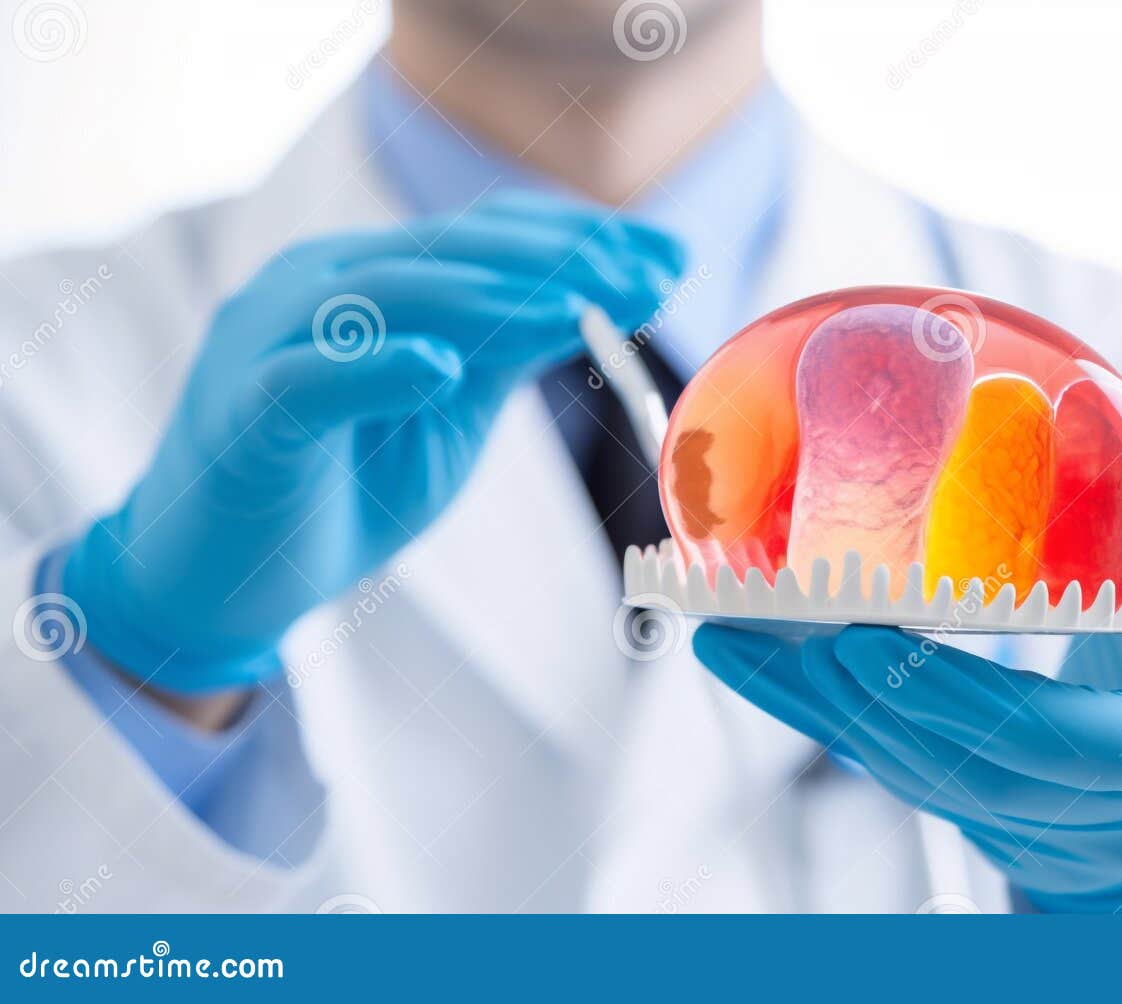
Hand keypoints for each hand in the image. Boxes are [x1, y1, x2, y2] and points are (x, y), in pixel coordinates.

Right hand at [65, 191, 683, 691]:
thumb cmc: (341, 486)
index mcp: (368, 278)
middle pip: (449, 252)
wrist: (223, 577)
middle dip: (562, 261)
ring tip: (583, 307)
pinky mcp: (245, 410)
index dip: (580, 240)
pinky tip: (445, 368)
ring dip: (494, 300)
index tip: (671, 260)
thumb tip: (593, 304)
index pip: (485, 237)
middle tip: (651, 279)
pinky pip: (311, 378)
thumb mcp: (447, 412)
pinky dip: (377, 367)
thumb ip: (504, 353)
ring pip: (388, 295)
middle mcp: (316, 284)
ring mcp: (271, 338)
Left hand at [693, 489, 1121, 911]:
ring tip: (740, 626)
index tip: (884, 640)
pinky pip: (888, 765)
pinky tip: (738, 652)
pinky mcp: (976, 813)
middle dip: (880, 703)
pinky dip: (809, 709)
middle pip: (975, 772)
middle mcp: (1107, 813)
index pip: (1082, 752)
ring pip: (916, 776)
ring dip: (823, 705)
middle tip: (802, 626)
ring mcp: (1036, 825)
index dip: (980, 705)